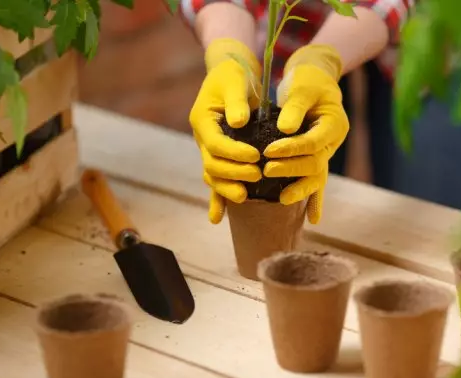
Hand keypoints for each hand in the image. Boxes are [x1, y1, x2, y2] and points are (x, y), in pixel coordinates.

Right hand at [189, 38, 262, 223]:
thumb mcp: (235, 79)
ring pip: (212, 177)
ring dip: (226, 189)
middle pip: (212, 165)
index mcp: (203, 120)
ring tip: (246, 196)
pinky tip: (216, 219)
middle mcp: (203, 138)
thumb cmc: (234, 74)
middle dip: (234, 173)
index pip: (215, 144)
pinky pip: (215, 182)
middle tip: (258, 174)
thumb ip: (236, 100)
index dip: (234, 153)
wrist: (231, 76)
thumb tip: (239, 122)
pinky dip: (215, 201)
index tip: (256, 156)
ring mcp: (209, 150)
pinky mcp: (219, 157)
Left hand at [266, 44, 348, 223]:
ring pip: (317, 176)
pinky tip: (313, 220)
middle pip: (315, 162)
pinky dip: (315, 200)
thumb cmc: (308, 80)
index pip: (313, 141)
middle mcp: (333, 142)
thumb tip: (285, 129)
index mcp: (334, 123)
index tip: (269, 150)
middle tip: (267, 170)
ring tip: (282, 199)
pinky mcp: (317, 158)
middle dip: (292, 168)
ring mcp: (326, 152)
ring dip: (301, 189)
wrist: (315, 80)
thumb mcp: (301, 86)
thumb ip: (294, 106)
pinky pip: (317, 181)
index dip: (292, 148)